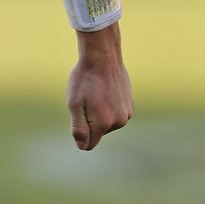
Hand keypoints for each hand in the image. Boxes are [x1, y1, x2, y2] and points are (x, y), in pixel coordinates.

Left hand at [67, 33, 132, 150]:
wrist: (103, 57)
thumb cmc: (84, 79)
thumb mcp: (74, 103)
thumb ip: (79, 128)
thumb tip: (83, 146)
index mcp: (103, 123)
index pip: (89, 144)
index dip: (80, 133)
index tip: (78, 114)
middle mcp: (118, 122)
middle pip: (98, 133)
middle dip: (90, 121)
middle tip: (86, 100)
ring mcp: (127, 114)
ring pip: (107, 124)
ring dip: (100, 113)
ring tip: (96, 94)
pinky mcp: (130, 106)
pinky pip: (115, 114)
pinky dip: (109, 106)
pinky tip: (105, 91)